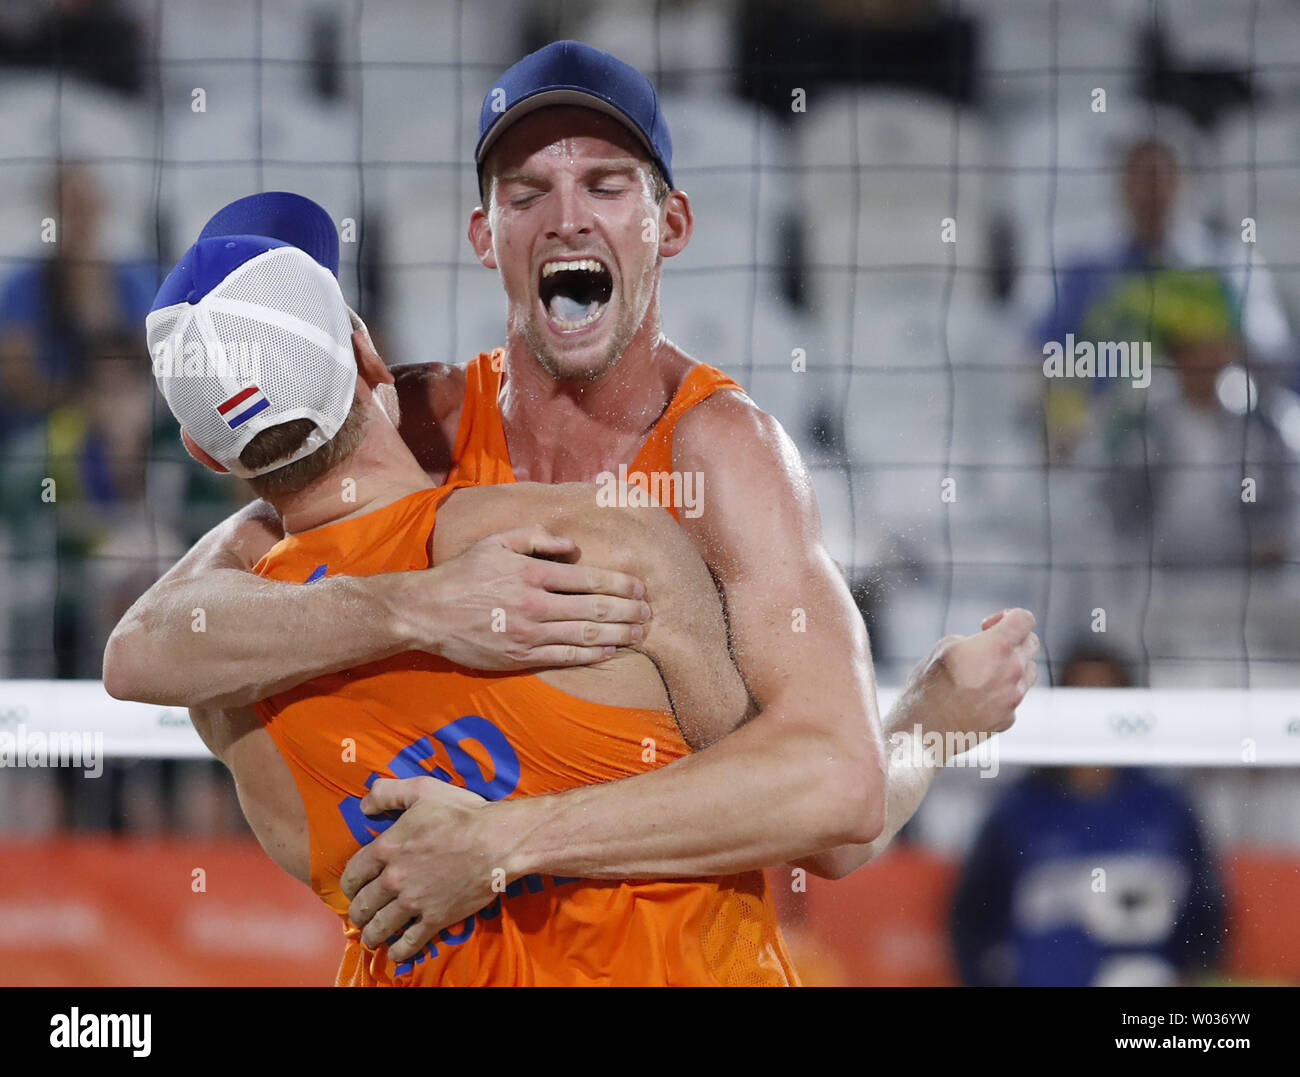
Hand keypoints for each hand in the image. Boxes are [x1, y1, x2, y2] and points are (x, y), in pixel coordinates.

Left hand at [340, 777, 503, 962]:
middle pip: (363, 904)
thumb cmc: (461, 813)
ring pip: (381, 927)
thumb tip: (363, 806)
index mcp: (387, 848)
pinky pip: (410, 942)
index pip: (353, 874)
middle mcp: (394, 879)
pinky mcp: (436, 918)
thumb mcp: (422, 790)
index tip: (353, 889)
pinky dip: (399, 951)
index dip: (349, 884)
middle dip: (358, 912)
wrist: (496, 841)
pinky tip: (395, 953)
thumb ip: (388, 793)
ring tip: (370, 938)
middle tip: (360, 915)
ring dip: (371, 935)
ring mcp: (414, 902)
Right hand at [396, 524, 651, 670]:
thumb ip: (536, 536)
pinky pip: (566, 657)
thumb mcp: (497, 541)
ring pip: (585, 634)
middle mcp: (536, 603)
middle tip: (649, 614)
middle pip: (595, 609)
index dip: (620, 585)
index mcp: (533, 572)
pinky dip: (592, 654)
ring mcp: (530, 633)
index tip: (640, 588)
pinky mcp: (522, 657)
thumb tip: (571, 546)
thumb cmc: (464, 573)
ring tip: (639, 633)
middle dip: (628, 611)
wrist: (428, 612)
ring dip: (618, 634)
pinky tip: (610, 650)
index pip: (589, 579)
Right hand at [896, 607, 1038, 759]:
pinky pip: (1014, 697)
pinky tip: (975, 698)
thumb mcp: (945, 647)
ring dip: (1013, 666)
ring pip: (1028, 671)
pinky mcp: (1009, 718)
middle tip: (987, 648)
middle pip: (1031, 643)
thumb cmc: (928, 685)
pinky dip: (1001, 693)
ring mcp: (1014, 698)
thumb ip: (975, 640)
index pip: (1025, 619)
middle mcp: (1013, 672)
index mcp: (998, 647)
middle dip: (1012, 640)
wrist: (923, 731)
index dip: (1008, 616)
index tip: (988, 627)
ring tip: (983, 672)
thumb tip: (986, 644)